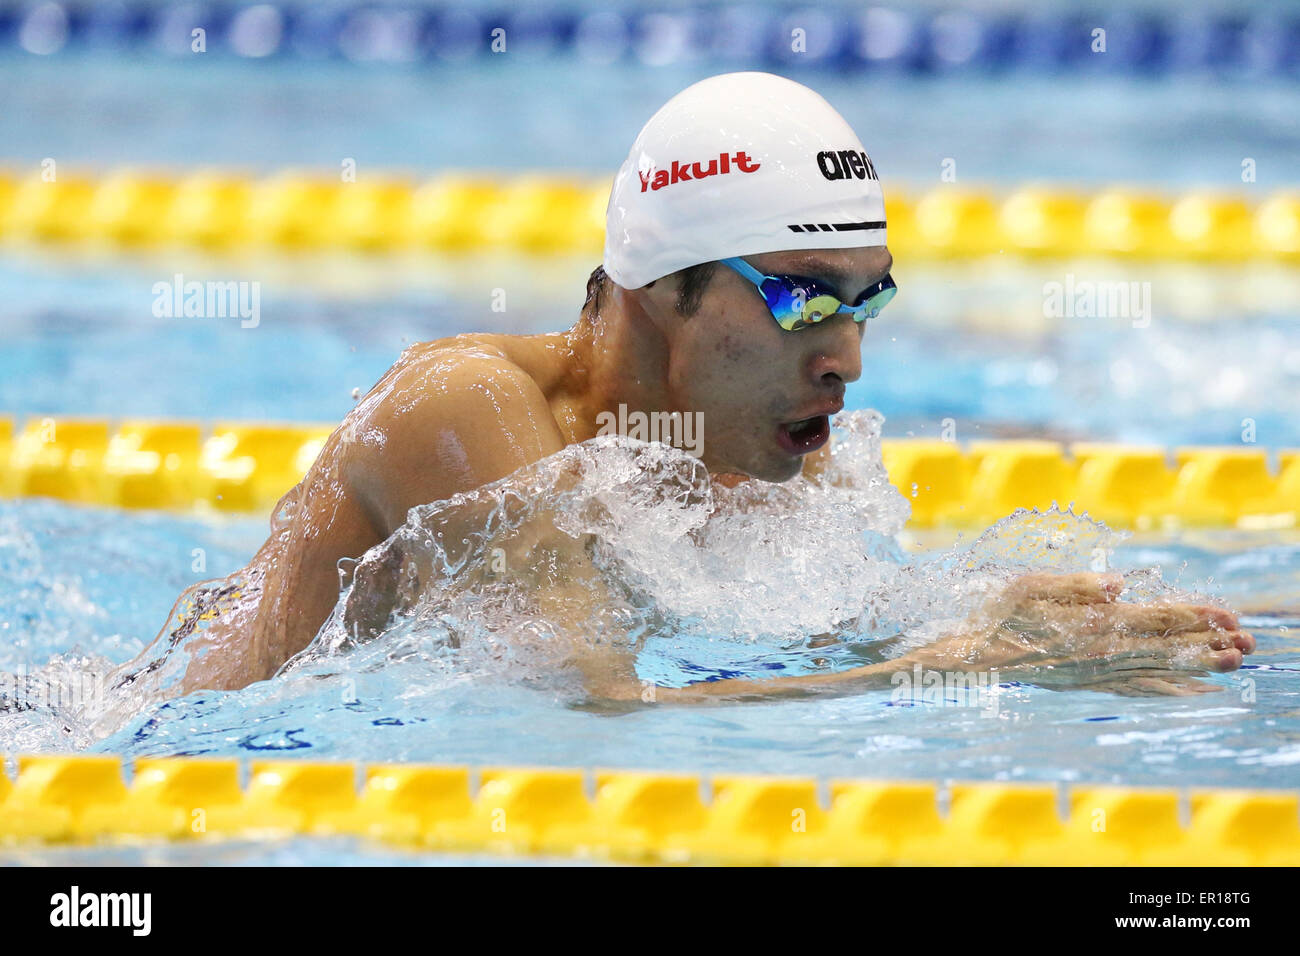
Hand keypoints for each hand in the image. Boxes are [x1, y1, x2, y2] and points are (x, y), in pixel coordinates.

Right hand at [906, 572, 1254, 696]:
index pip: (1149, 621)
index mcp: (1084, 629)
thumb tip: (1119, 587)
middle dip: (1206, 643)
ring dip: (1194, 665)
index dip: (1190, 618)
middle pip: (1161, 649)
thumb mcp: (1022, 588)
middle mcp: (1093, 657)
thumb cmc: (987, 618)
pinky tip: (1187, 690)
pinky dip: (1164, 689)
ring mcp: (1090, 676)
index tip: (1225, 615)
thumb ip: (1074, 586)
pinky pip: (1132, 689)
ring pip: (1152, 670)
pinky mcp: (1083, 685)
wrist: (960, 663)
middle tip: (1248, 642)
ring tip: (1232, 663)